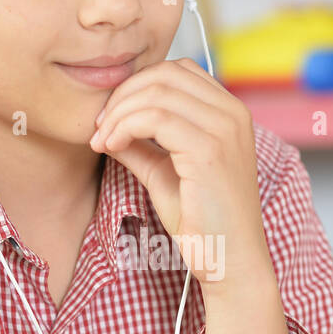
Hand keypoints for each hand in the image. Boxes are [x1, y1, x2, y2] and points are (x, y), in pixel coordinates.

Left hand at [88, 58, 271, 291]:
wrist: (229, 262)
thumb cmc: (202, 224)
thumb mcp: (164, 174)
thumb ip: (141, 147)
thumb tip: (107, 127)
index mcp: (229, 113)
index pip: (177, 71)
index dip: (136, 86)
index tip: (110, 118)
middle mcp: (233, 112)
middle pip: (165, 73)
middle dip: (123, 95)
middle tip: (99, 127)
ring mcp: (224, 128)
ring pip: (157, 91)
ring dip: (118, 113)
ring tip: (102, 140)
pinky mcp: (210, 150)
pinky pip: (155, 117)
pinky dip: (124, 127)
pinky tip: (111, 147)